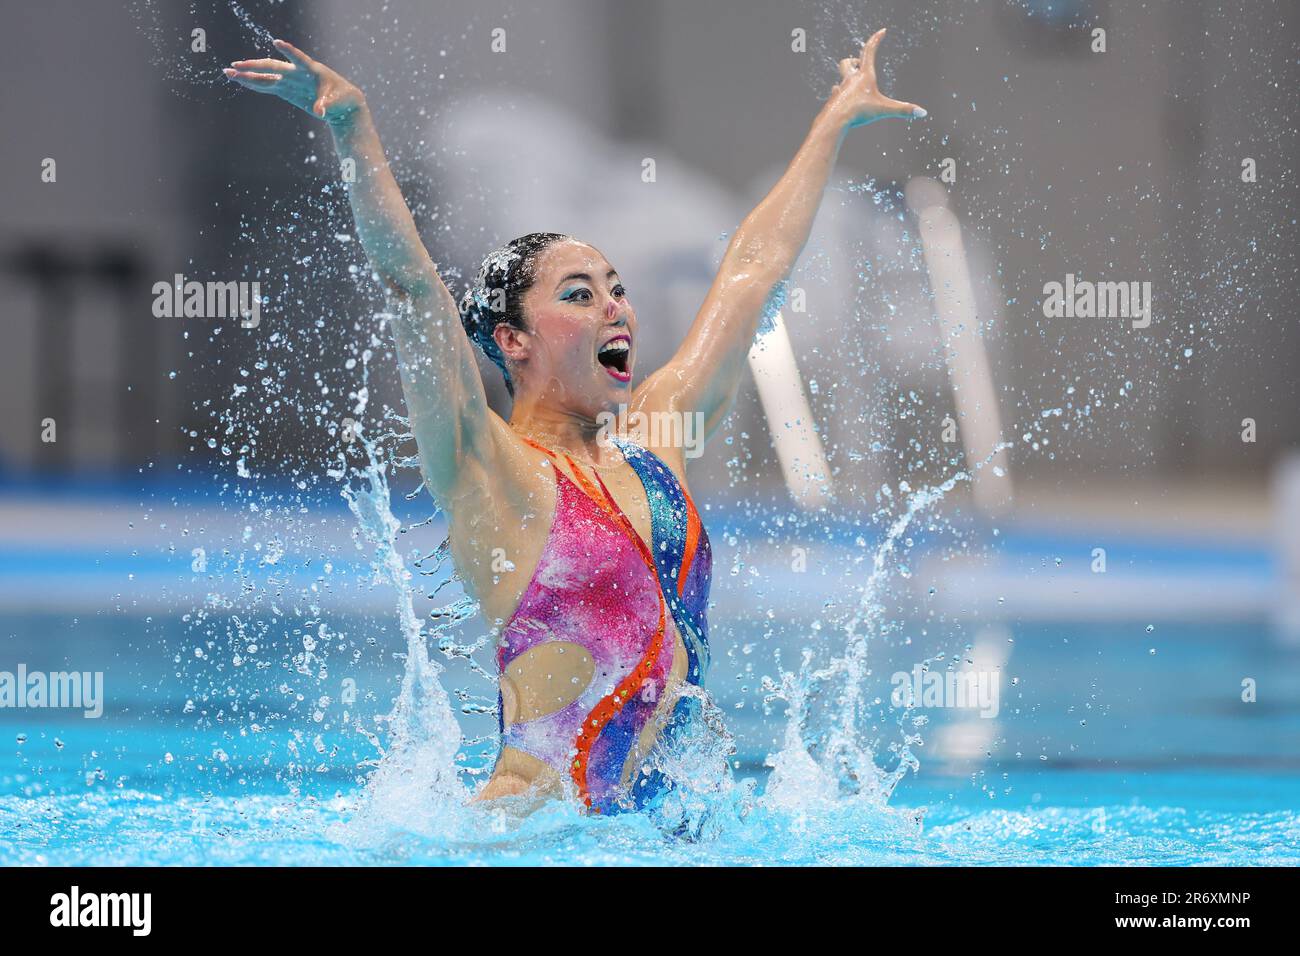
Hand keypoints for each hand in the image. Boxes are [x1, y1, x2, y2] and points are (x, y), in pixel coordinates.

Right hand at [223, 39, 364, 125]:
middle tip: (236, 65)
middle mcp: (297, 73)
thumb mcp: (336, 102)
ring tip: (229, 73)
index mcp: (311, 70)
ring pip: (266, 76)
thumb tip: (320, 111)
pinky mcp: (287, 91)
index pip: (298, 58)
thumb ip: (326, 104)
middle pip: (273, 67)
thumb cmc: (342, 99)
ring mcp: (290, 81)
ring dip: (248, 75)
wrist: (342, 104)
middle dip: (254, 66)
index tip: (277, 42)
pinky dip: (254, 85)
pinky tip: (241, 81)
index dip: (289, 51)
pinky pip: (268, 86)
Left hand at [827, 28, 924, 127]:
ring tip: (854, 86)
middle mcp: (850, 80)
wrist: (834, 121)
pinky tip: (843, 99)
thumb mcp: (883, 110)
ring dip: (847, 78)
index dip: (876, 40)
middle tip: (859, 64)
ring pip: (841, 78)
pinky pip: (836, 92)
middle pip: (848, 62)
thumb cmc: (858, 112)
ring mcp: (840, 89)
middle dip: (854, 61)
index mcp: (864, 76)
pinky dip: (841, 93)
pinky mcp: (833, 100)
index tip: (882, 31)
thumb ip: (903, 110)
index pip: (870, 51)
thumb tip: (922, 113)